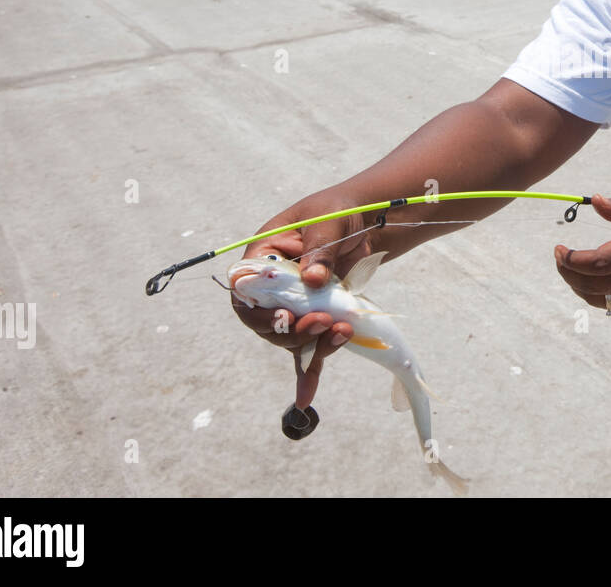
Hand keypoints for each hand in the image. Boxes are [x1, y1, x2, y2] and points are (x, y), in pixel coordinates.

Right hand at [231, 188, 372, 407]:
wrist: (365, 222)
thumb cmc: (338, 213)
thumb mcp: (329, 221)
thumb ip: (320, 247)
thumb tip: (313, 277)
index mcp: (262, 257)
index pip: (244, 291)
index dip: (259, 310)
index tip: (287, 316)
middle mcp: (271, 286)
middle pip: (266, 322)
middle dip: (292, 331)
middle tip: (322, 324)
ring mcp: (292, 304)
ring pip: (290, 337)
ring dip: (312, 343)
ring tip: (342, 333)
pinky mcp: (314, 317)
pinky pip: (306, 349)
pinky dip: (307, 371)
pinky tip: (306, 396)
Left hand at [553, 193, 610, 311]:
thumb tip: (593, 200)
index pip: (597, 262)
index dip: (571, 260)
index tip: (558, 247)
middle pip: (592, 283)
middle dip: (567, 271)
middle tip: (558, 256)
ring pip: (598, 298)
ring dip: (576, 285)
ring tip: (568, 267)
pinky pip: (609, 304)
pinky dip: (591, 295)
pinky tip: (584, 280)